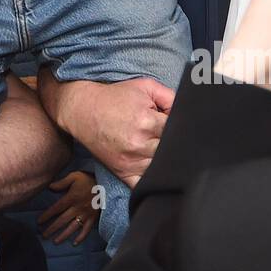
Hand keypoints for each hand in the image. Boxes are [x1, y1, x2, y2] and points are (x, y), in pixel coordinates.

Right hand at [38, 67, 172, 187]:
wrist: (83, 110)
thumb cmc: (115, 97)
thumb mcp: (145, 86)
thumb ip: (170, 96)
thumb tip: (187, 112)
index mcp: (147, 121)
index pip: (178, 131)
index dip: (180, 127)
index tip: (177, 125)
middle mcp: (139, 144)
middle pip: (171, 151)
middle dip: (173, 143)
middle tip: (164, 134)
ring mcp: (131, 161)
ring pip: (162, 167)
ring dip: (164, 159)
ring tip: (155, 145)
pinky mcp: (123, 172)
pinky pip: (144, 184)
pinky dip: (152, 180)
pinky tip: (153, 169)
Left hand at [38, 170, 97, 244]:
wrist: (106, 185)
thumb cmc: (88, 179)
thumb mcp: (75, 176)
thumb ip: (62, 182)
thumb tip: (49, 187)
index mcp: (72, 198)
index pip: (56, 209)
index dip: (47, 216)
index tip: (39, 222)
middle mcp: (78, 208)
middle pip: (62, 220)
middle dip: (52, 228)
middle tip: (43, 235)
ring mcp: (86, 215)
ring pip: (73, 227)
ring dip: (63, 235)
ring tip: (55, 242)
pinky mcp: (93, 218)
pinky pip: (86, 230)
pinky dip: (81, 237)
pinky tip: (74, 243)